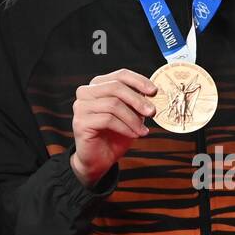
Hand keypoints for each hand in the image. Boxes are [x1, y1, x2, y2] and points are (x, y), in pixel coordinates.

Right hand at [70, 68, 155, 187]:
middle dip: (137, 100)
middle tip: (152, 112)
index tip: (154, 91)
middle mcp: (86, 92)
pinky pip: (108, 119)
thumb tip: (152, 93)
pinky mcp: (80, 122)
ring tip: (142, 130)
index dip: (138, 81)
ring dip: (133, 118)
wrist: (99, 159)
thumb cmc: (114, 135)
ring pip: (113, 104)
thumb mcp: (129, 114)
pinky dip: (125, 127)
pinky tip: (133, 135)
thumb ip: (136, 102)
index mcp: (98, 85)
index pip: (120, 75)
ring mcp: (81, 107)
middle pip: (116, 87)